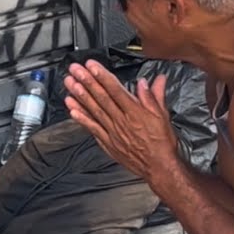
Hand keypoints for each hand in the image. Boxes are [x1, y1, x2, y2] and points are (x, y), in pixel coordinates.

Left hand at [63, 60, 180, 180]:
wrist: (159, 167)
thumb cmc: (161, 143)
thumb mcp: (163, 116)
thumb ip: (154, 96)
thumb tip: (148, 81)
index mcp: (135, 112)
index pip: (115, 89)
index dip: (102, 76)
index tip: (91, 66)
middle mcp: (121, 121)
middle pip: (101, 98)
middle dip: (87, 81)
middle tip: (75, 70)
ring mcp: (112, 132)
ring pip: (94, 110)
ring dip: (80, 96)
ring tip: (70, 84)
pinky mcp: (107, 142)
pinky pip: (92, 128)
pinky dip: (81, 118)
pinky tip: (72, 109)